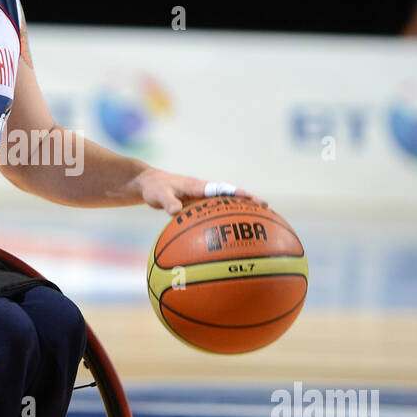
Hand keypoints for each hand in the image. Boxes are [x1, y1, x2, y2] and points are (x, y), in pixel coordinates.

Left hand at [132, 168, 262, 214]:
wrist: (149, 185)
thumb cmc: (154, 189)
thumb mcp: (158, 195)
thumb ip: (168, 202)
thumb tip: (175, 211)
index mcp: (197, 185)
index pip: (221, 189)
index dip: (236, 194)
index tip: (251, 199)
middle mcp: (204, 190)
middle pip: (230, 195)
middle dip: (247, 200)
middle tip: (266, 208)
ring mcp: (203, 197)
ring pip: (226, 203)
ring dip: (241, 209)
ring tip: (259, 219)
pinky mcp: (199, 204)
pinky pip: (216, 211)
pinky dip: (226, 217)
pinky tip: (232, 231)